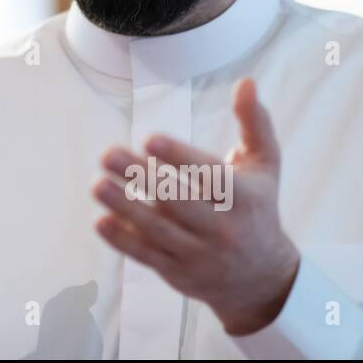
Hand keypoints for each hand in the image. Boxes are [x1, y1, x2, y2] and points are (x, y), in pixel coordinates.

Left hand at [92, 77, 299, 335]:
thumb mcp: (265, 166)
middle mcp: (223, 228)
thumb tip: (245, 82)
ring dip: (124, 208)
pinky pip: (149, 257)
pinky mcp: (180, 274)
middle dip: (141, 178)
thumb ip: (255, 124)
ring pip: (158, 230)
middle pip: (178, 201)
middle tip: (107, 154)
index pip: (207, 175)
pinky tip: (100, 221)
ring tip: (97, 184)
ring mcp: (200, 254)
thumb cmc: (258, 209)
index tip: (149, 140)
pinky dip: (124, 241)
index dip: (178, 157)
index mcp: (243, 197)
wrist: (263, 280)